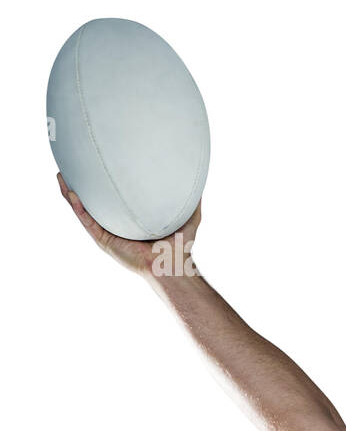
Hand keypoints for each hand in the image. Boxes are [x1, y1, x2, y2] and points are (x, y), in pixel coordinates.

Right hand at [58, 172, 201, 277]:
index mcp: (132, 219)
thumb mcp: (189, 218)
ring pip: (84, 210)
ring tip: (61, 176)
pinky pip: (87, 221)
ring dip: (70, 193)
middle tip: (73, 165)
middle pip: (95, 201)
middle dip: (82, 185)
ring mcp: (109, 232)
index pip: (117, 198)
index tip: (102, 164)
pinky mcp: (105, 241)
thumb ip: (193, 201)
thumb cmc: (180, 247)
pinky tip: (71, 193)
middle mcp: (118, 224)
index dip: (107, 183)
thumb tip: (200, 182)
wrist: (172, 266)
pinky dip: (78, 208)